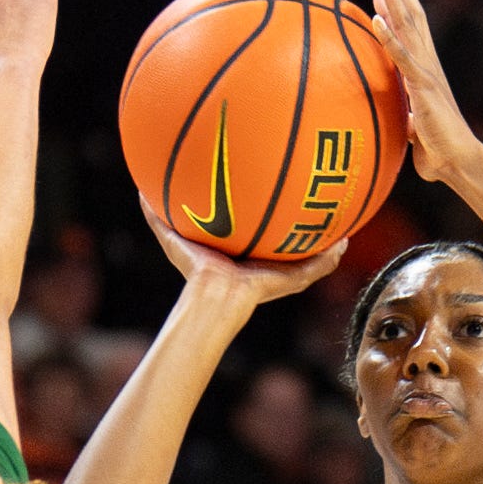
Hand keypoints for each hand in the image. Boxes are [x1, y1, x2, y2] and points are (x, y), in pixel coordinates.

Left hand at [143, 201, 345, 307]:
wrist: (213, 296)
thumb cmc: (194, 272)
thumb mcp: (176, 238)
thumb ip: (159, 216)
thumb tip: (139, 191)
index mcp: (242, 250)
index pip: (258, 227)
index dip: (268, 210)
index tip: (275, 187)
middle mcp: (263, 261)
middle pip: (288, 238)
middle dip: (303, 220)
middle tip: (319, 196)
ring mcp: (279, 272)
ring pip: (308, 255)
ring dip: (325, 241)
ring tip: (343, 219)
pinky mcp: (288, 280)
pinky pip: (315, 268)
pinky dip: (329, 258)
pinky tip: (343, 241)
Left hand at [370, 0, 482, 185]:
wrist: (457, 160)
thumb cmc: (436, 147)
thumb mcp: (414, 124)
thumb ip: (405, 116)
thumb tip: (400, 121)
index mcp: (424, 67)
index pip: (411, 27)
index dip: (398, 4)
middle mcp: (427, 61)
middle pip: (412, 14)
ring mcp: (426, 70)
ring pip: (409, 24)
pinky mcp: (423, 86)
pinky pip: (402, 57)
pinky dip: (389, 36)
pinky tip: (376, 17)